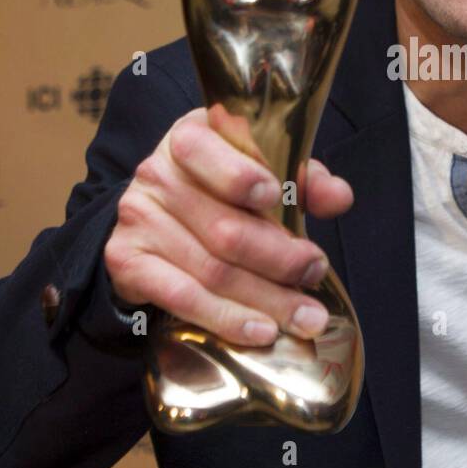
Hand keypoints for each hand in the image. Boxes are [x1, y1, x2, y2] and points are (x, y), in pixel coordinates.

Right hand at [104, 104, 353, 346]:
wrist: (157, 219)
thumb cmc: (222, 189)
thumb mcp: (263, 171)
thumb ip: (302, 180)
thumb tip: (339, 197)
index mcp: (191, 136)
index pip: (205, 150)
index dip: (239, 175)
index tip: (275, 196)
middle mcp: (157, 173)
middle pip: (224, 227)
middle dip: (279, 257)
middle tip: (315, 272)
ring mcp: (138, 218)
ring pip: (211, 269)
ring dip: (265, 298)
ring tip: (305, 316)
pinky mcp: (127, 261)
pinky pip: (181, 297)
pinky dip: (226, 318)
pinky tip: (261, 330)